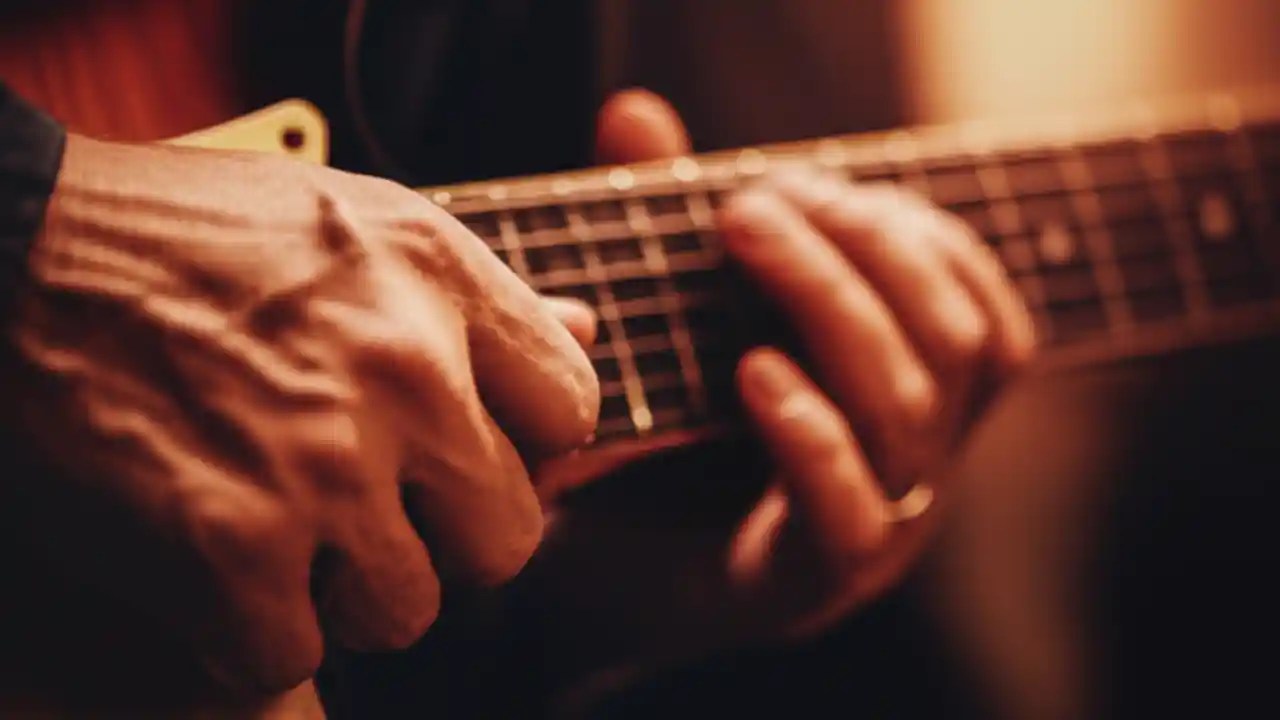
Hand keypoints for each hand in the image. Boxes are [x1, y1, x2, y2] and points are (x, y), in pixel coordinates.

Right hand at [0, 135, 598, 692]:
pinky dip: (244, 629)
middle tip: (368, 508)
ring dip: (344, 593)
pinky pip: (289, 654)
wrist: (7, 249)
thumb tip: (587, 334)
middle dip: (442, 540)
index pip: (573, 413)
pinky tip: (206, 560)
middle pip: (510, 537)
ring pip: (407, 612)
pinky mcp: (232, 546)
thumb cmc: (181, 235)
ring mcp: (323, 464)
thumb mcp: (355, 222)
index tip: (463, 452)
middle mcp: (404, 371)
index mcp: (442, 280)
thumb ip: (480, 294)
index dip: (524, 447)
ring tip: (278, 529)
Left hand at [530, 90, 1034, 677]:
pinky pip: (848, 513)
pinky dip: (810, 430)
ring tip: (746, 236)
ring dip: (832, 303)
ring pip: (907, 412)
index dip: (926, 239)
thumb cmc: (638, 439)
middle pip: (953, 347)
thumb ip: (665, 226)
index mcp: (910, 408)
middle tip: (763, 200)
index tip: (820, 183)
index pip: (987, 320)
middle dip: (870, 249)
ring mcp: (874, 534)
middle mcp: (912, 471)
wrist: (578, 577)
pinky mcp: (807, 584)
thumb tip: (632, 114)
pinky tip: (751, 371)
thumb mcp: (669, 316)